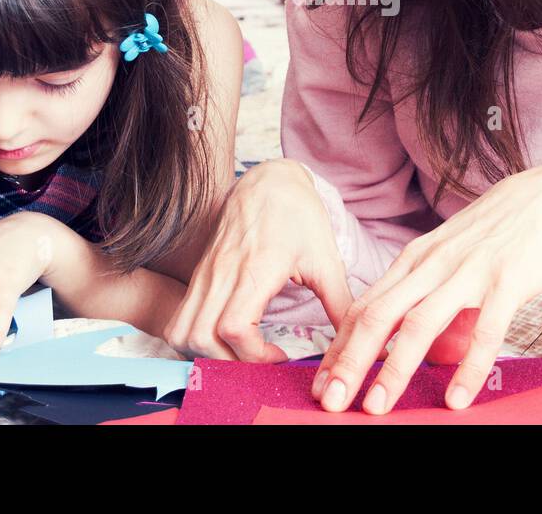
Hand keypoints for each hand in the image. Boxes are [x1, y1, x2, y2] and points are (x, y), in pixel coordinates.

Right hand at [164, 158, 353, 360]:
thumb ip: (340, 304)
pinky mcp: (199, 275)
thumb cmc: (299, 215)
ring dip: (206, 354)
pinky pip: (180, 318)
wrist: (268, 180)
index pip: (234, 328)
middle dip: (228, 362)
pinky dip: (196, 339)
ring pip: (182, 331)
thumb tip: (362, 342)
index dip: (254, 356)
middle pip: (201, 338)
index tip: (279, 357)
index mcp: (256, 269)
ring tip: (241, 352)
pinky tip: (226, 338)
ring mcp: (205, 274)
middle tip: (260, 361)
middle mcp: (223, 273)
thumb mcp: (327, 259)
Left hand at [310, 162, 541, 413]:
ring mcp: (469, 271)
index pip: (366, 305)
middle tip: (331, 400)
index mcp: (416, 258)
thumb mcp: (452, 254)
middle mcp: (434, 263)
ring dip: (394, 369)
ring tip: (377, 407)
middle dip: (350, 361)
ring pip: (420, 324)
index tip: (322, 380)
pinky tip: (456, 398)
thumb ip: (429, 293)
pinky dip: (468, 368)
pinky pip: (485, 331)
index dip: (340, 345)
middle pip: (379, 315)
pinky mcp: (508, 282)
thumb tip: (413, 345)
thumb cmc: (502, 230)